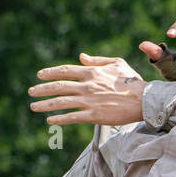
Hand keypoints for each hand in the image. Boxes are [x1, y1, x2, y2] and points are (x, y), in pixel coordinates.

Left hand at [29, 54, 145, 125]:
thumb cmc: (132, 81)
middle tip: (30, 92)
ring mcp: (90, 101)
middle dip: (41, 89)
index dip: (50, 73)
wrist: (144, 100)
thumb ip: (97, 60)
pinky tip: (50, 119)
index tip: (39, 76)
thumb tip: (81, 57)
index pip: (64, 70)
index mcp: (91, 72)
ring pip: (61, 102)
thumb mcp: (116, 63)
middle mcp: (87, 85)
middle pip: (59, 86)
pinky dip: (59, 118)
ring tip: (33, 107)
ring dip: (45, 104)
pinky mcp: (95, 115)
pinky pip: (72, 117)